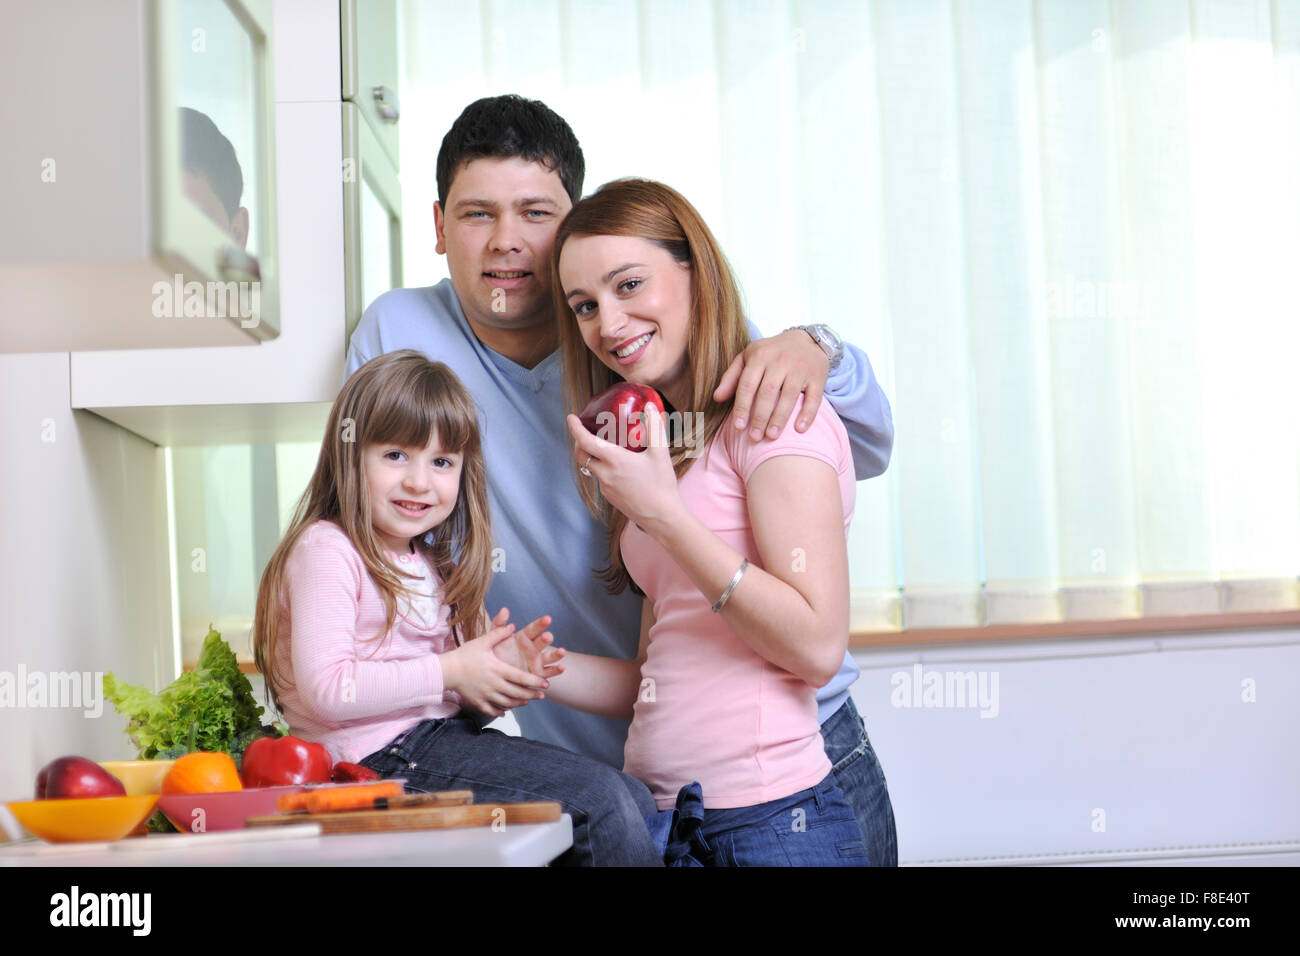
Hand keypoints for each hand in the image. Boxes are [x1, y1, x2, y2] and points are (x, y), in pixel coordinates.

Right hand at [441, 615, 550, 718]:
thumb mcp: (482, 642)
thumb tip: (512, 625)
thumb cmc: (465, 654)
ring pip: (507, 703)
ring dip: (519, 703)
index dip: (535, 681)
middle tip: (541, 695)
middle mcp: (494, 684)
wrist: (445, 670)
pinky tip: (505, 711)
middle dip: (531, 695)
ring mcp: (486, 695)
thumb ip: (498, 634)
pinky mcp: (477, 702)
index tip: (546, 683)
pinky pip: (491, 710)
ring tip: (527, 701)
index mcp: (498, 669)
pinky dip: (500, 712)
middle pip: (517, 693)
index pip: (521, 677)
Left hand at [488, 607, 565, 678]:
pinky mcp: (539, 674)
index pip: (534, 629)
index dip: (540, 624)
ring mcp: (537, 661)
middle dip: (546, 639)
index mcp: (524, 637)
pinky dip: (557, 670)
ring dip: (557, 654)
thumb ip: (499, 624)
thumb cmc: (495, 654)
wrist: (493, 674)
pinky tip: (562, 667)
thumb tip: (504, 609)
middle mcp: (533, 648)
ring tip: (562, 651)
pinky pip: (549, 672)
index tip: (547, 618)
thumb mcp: (494, 638)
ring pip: (550, 656)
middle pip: (543, 642)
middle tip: (548, 636)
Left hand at [567, 405, 682, 534]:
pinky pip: (601, 479)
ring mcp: (606, 488)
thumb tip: (651, 408)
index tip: (571, 418)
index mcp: (615, 461)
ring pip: (591, 468)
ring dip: (592, 456)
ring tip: (604, 447)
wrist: (662, 517)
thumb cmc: (661, 485)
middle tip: (585, 431)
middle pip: (581, 456)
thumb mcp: (660, 453)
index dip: (575, 429)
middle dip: (579, 442)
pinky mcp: (610, 497)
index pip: (586, 442)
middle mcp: (605, 474)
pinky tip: (618, 466)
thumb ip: (654, 428)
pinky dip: (603, 468)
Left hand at [713, 329, 829, 440]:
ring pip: (789, 396)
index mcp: (760, 356)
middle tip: (754, 437)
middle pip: (767, 393)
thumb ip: (731, 377)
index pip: (748, 385)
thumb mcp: (748, 358)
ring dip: (779, 418)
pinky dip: (807, 414)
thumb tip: (716, 398)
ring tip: (771, 436)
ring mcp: (800, 368)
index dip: (742, 407)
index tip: (738, 427)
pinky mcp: (818, 376)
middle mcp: (780, 360)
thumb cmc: (771, 353)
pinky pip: (813, 397)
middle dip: (760, 417)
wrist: (807, 339)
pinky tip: (799, 429)